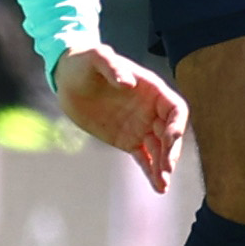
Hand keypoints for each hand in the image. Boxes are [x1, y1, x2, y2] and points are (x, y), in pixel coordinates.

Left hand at [54, 44, 185, 193]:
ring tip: (162, 184)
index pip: (175, 109)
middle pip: (171, 134)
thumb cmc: (84, 62)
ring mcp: (141, 126)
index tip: (170, 139)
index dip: (177, 125)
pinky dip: (151, 172)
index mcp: (151, 90)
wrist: (68, 79)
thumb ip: (113, 66)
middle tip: (167, 169)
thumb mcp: (96, 57)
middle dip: (171, 151)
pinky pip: (144, 158)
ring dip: (163, 167)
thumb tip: (128, 83)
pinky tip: (158, 187)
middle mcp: (151, 110)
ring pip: (159, 150)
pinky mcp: (127, 140)